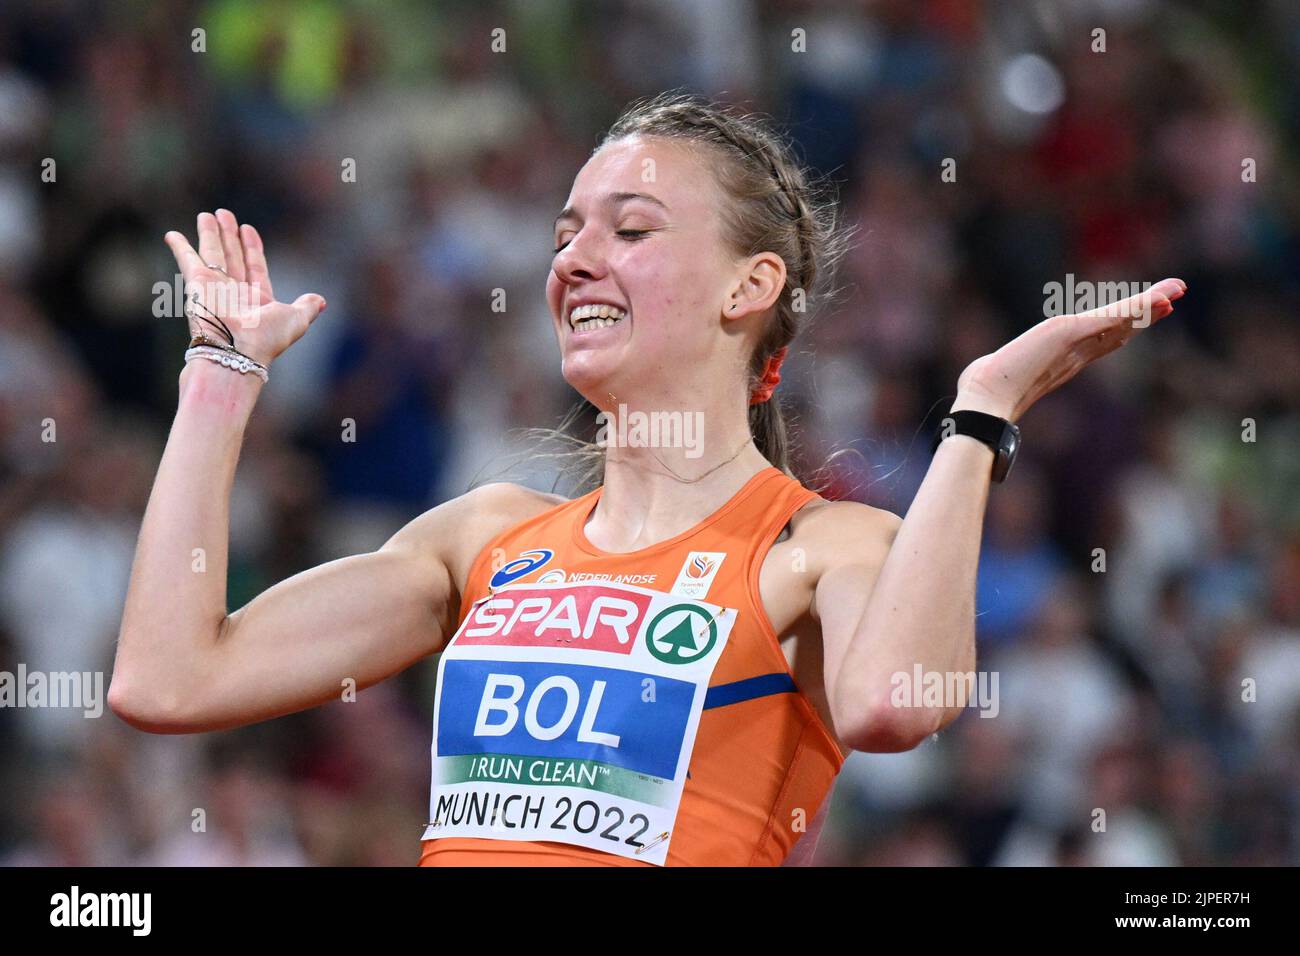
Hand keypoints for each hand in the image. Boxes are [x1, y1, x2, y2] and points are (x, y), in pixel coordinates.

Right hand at [165, 209, 326, 367]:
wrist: (237, 350)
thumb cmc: (267, 338)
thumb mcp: (296, 320)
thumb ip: (307, 307)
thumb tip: (321, 301)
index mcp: (257, 299)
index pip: (254, 266)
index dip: (252, 247)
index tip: (248, 229)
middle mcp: (234, 292)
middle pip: (232, 256)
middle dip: (229, 235)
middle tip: (224, 213)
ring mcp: (214, 288)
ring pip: (212, 253)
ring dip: (210, 234)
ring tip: (207, 214)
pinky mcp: (196, 284)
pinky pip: (187, 260)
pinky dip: (180, 247)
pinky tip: (173, 234)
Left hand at [951, 277, 1186, 420]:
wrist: (986, 402)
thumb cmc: (983, 393)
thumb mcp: (996, 375)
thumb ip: (997, 372)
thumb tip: (976, 378)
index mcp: (1062, 362)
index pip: (1099, 342)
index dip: (1122, 329)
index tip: (1141, 318)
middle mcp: (1075, 355)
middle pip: (1119, 330)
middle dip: (1145, 314)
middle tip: (1172, 298)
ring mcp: (1077, 345)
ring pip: (1122, 321)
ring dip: (1150, 305)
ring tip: (1176, 290)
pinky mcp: (1072, 333)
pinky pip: (1113, 316)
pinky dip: (1138, 306)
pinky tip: (1160, 296)